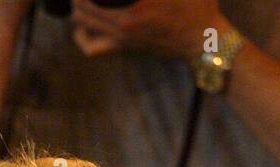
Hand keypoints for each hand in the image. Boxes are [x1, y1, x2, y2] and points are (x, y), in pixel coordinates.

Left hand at [69, 0, 225, 59]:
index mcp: (134, 6)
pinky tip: (82, 26)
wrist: (203, 40)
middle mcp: (122, 22)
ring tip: (78, 0)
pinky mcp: (123, 47)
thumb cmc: (195, 7)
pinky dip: (82, 37)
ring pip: (81, 24)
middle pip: (81, 7)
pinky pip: (92, 48)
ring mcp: (120, 37)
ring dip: (76, 9)